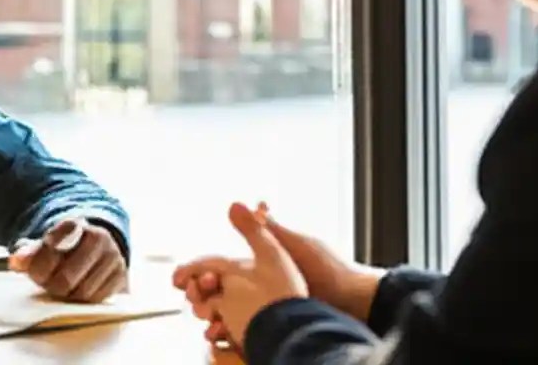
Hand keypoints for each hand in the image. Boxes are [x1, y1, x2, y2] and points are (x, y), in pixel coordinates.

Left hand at [8, 218, 126, 302]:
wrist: (96, 247)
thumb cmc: (64, 250)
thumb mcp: (44, 247)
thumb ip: (28, 254)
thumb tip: (16, 262)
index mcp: (74, 224)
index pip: (54, 244)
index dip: (41, 263)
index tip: (37, 268)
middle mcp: (98, 236)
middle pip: (64, 278)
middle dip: (51, 285)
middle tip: (47, 283)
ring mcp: (112, 255)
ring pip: (81, 291)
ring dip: (68, 295)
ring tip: (63, 286)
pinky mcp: (120, 274)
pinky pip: (97, 298)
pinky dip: (83, 300)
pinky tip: (78, 290)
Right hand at [174, 203, 383, 345]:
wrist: (353, 302)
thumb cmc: (327, 269)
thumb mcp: (294, 243)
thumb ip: (266, 227)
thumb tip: (241, 202)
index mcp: (265, 264)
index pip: (222, 268)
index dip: (201, 273)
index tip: (184, 278)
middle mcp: (262, 287)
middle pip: (219, 294)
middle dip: (202, 298)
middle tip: (195, 302)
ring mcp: (267, 308)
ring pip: (226, 315)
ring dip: (212, 318)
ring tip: (206, 320)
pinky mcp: (272, 327)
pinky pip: (241, 332)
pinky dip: (227, 334)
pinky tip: (219, 335)